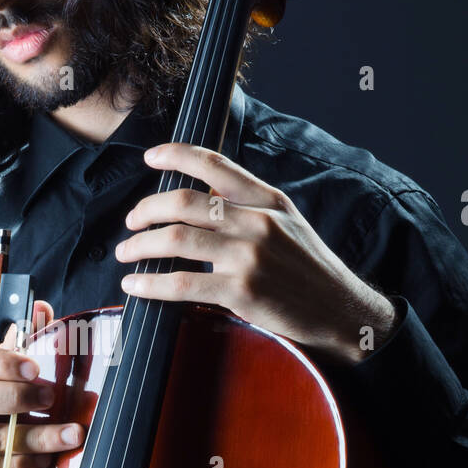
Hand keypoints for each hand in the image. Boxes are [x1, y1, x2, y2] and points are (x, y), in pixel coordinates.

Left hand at [115, 142, 396, 363]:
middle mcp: (258, 222)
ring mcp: (249, 256)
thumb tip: (201, 194)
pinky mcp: (241, 292)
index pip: (215, 165)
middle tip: (132, 221)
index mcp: (268, 200)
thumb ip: (248, 207)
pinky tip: (135, 286)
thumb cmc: (308, 270)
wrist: (341, 312)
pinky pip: (182, 283)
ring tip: (126, 252)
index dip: (177, 155)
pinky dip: (150, 284)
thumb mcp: (287, 223)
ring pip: (176, 239)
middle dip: (146, 209)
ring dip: (140, 245)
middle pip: (183, 201)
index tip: (151, 158)